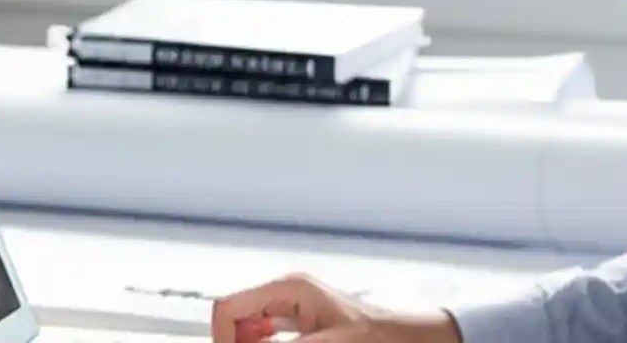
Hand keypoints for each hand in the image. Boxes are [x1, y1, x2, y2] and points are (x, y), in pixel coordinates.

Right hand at [210, 272, 462, 342]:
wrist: (404, 336)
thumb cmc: (376, 335)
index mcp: (288, 289)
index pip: (227, 307)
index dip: (222, 338)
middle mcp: (282, 293)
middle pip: (233, 319)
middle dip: (237, 342)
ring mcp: (287, 307)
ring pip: (246, 330)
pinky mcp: (295, 323)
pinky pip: (263, 337)